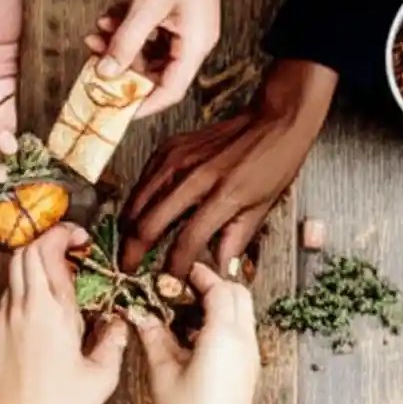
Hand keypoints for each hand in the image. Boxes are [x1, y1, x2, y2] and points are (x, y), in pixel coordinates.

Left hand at [0, 224, 129, 403]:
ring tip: (59, 283)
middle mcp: (23, 307)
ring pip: (13, 271)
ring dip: (35, 266)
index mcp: (53, 312)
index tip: (80, 238)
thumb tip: (120, 322)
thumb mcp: (100, 380)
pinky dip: (24, 292)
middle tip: (71, 251)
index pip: (50, 251)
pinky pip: (7, 297)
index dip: (65, 234)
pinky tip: (42, 314)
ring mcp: (1, 317)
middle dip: (48, 241)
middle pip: (26, 250)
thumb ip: (114, 342)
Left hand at [85, 0, 222, 117]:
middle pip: (155, 71)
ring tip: (97, 33)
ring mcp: (184, 24)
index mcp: (196, 44)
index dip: (142, 104)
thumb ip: (125, 43)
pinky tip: (109, 16)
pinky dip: (126, 27)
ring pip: (146, 49)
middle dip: (122, 66)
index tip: (114, 110)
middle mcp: (194, 39)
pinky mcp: (174, 10)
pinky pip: (147, 30)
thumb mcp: (145, 5)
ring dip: (120, 44)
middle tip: (94, 61)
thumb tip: (106, 74)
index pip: (170, 90)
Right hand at [121, 60, 337, 276]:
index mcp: (222, 196)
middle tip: (129, 268)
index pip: (186, 243)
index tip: (169, 283)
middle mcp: (194, 177)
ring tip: (130, 247)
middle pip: (148, 224)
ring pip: (137, 202)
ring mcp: (177, 159)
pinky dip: (137, 202)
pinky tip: (140, 215)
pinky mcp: (169, 148)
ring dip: (128, 229)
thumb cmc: (273, 162)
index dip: (173, 269)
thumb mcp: (261, 208)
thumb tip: (219, 272)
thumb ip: (234, 241)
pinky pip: (142, 181)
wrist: (274, 120)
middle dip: (133, 253)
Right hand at [131, 264, 258, 403]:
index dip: (198, 275)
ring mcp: (249, 358)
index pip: (219, 287)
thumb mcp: (162, 374)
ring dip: (217, 305)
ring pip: (241, 313)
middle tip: (179, 289)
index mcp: (224, 336)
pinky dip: (220, 325)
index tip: (176, 273)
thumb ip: (154, 338)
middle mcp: (244, 342)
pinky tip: (191, 340)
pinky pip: (239, 334)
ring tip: (180, 315)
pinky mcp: (247, 372)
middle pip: (238, 294)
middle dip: (212, 285)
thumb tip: (142, 315)